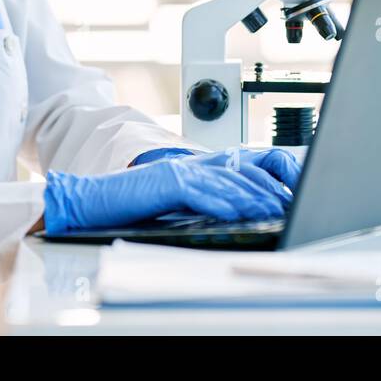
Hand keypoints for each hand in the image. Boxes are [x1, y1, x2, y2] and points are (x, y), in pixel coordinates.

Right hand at [42, 157, 289, 235]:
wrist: (92, 200)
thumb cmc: (130, 206)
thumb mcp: (172, 203)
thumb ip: (200, 202)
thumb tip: (232, 215)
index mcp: (193, 168)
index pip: (237, 172)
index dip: (263, 184)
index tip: (284, 200)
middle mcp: (189, 165)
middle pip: (238, 175)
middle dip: (266, 191)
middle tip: (288, 205)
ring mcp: (178, 171)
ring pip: (224, 182)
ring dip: (250, 198)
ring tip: (271, 211)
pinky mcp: (165, 183)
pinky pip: (198, 193)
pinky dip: (218, 203)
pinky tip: (234, 212)